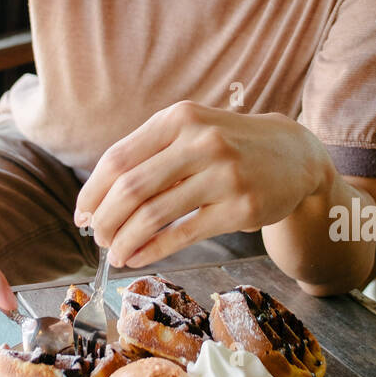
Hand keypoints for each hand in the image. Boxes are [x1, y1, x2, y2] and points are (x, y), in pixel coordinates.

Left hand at [74, 101, 330, 269]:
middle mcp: (201, 141)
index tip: (81, 215)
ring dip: (126, 239)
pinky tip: (137, 258)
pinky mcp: (241, 208)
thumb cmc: (229, 145)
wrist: (294, 154)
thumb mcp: (191, 131)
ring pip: (155, 213)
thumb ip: (150, 154)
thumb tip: (99, 200)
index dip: (93, 191)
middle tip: (97, 238)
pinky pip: (184, 233)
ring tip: (115, 253)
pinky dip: (153, 250)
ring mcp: (224, 175)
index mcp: (179, 118)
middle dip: (106, 219)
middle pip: (132, 187)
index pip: (119, 158)